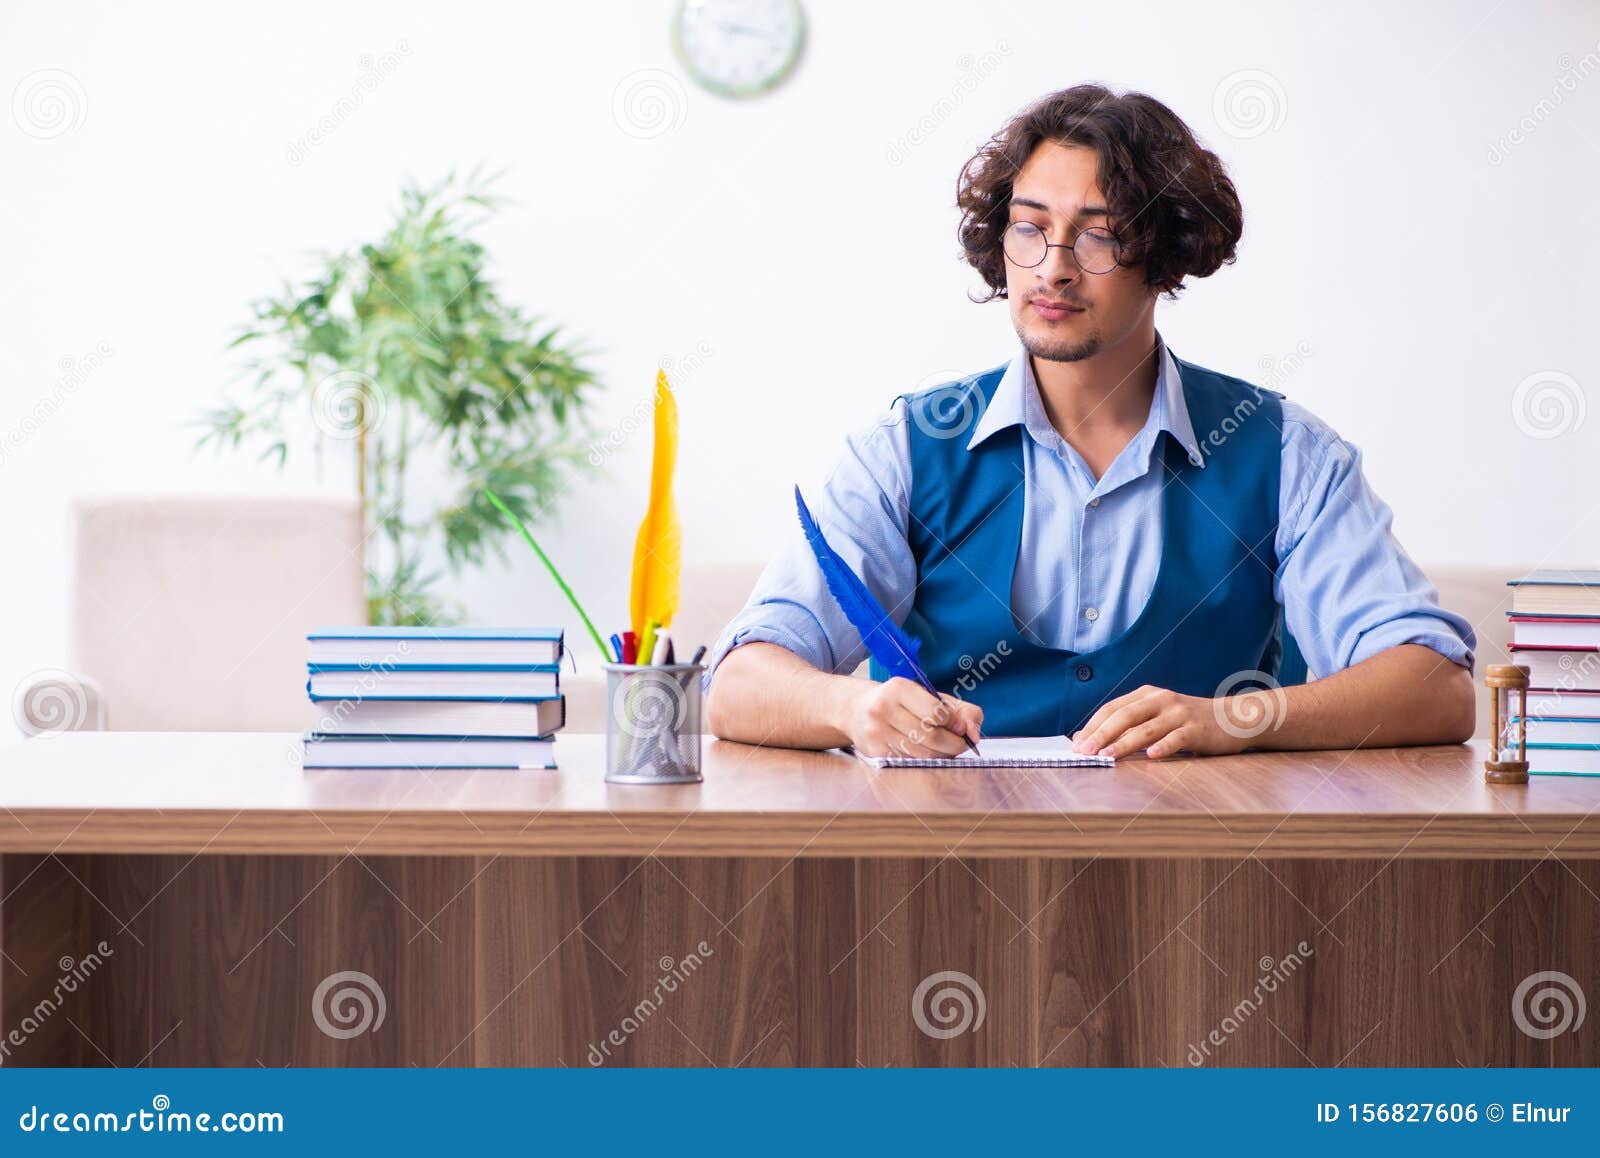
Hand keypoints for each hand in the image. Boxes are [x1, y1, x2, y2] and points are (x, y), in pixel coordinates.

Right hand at [837, 677, 983, 757]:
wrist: (857, 710)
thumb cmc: (901, 703)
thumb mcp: (929, 696)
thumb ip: (961, 710)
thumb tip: (974, 733)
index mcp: (899, 688)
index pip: (936, 712)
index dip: (956, 724)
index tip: (962, 728)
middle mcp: (883, 709)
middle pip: (930, 736)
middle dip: (953, 745)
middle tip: (961, 744)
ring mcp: (876, 732)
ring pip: (921, 753)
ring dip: (941, 756)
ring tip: (946, 749)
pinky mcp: (874, 752)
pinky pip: (910, 762)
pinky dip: (925, 761)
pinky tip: (927, 754)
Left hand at [1072, 684, 1280, 758]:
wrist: (1233, 718)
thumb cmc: (1188, 722)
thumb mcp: (1156, 717)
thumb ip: (1128, 726)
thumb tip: (1087, 738)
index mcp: (1147, 695)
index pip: (1113, 708)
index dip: (1093, 726)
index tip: (1076, 744)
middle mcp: (1161, 699)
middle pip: (1125, 716)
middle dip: (1101, 734)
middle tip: (1084, 751)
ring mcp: (1179, 713)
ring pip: (1146, 728)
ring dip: (1124, 743)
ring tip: (1106, 756)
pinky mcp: (1197, 728)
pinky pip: (1177, 738)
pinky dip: (1164, 746)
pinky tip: (1152, 756)